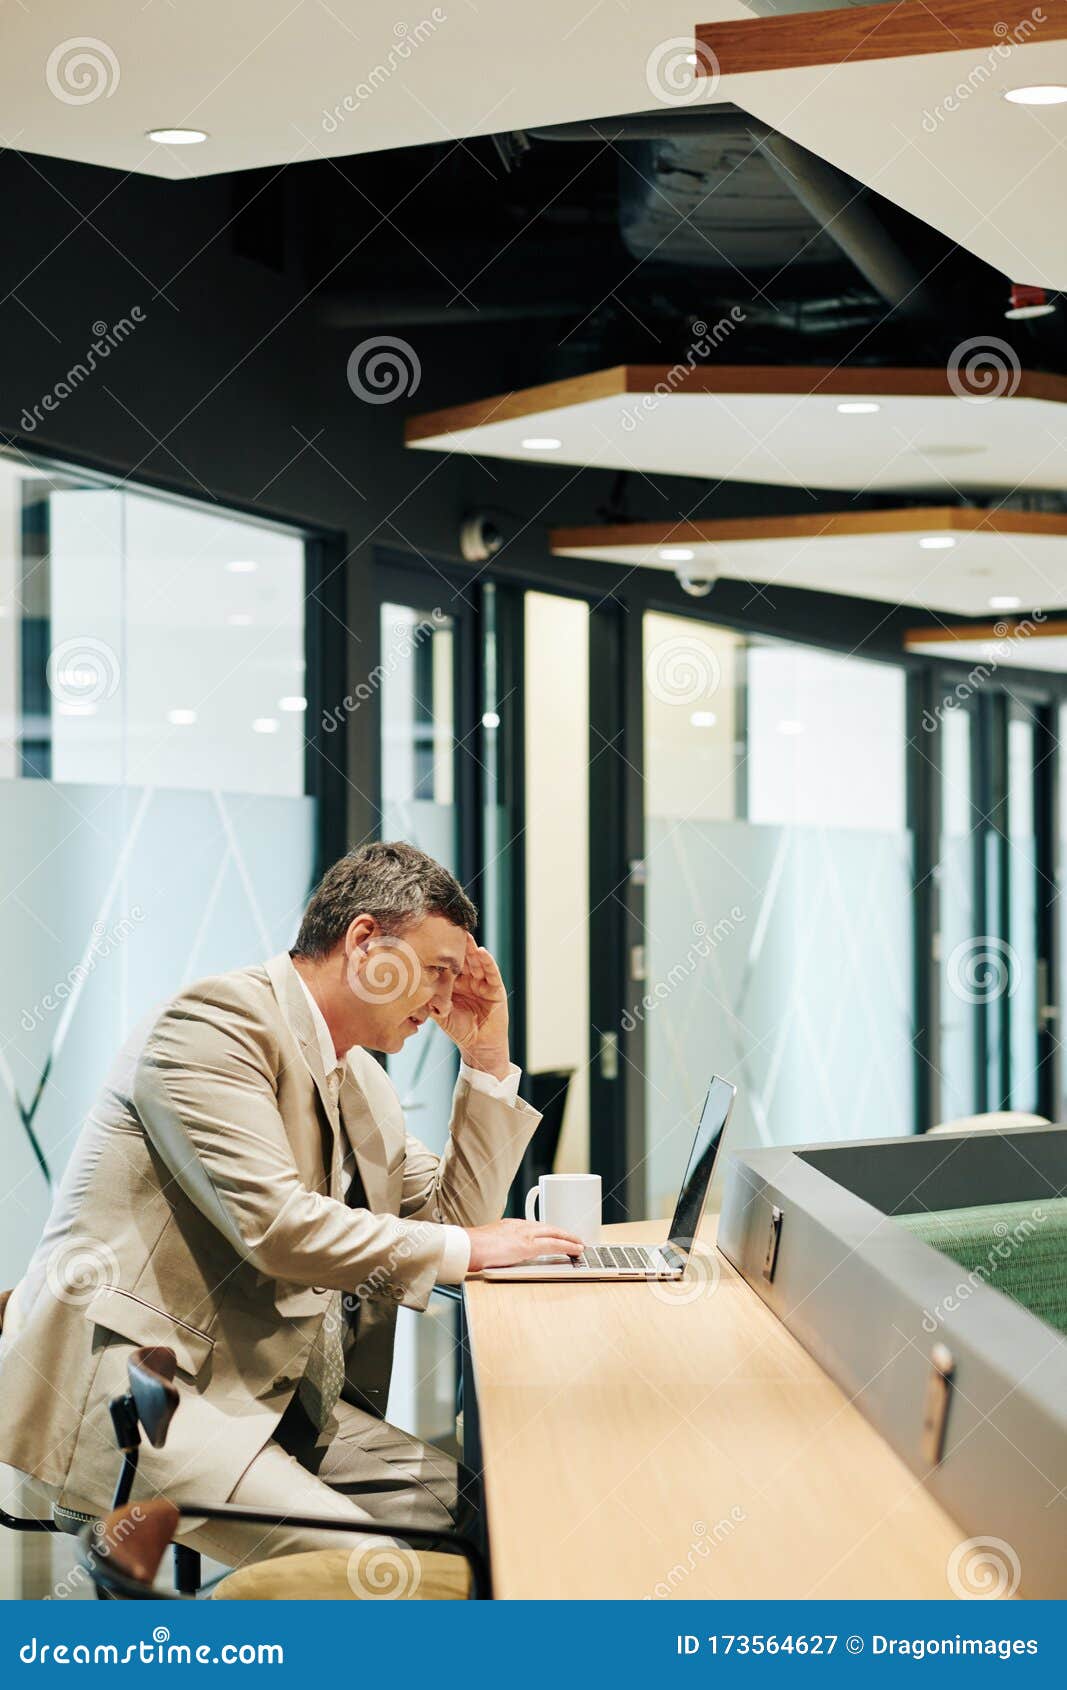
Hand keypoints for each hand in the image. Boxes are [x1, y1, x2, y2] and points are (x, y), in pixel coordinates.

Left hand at [432, 934, 510, 1078]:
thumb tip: (417, 991)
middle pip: (463, 958)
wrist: (478, 1046)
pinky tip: (482, 952)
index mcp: (455, 984)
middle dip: (457, 945)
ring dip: (472, 949)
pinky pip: (492, 973)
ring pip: (477, 962)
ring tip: (465, 936)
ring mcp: (483, 983)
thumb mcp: (442, 1015)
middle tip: (448, 928)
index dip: (442, 953)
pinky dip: (487, 962)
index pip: (448, 965)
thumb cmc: (460, 1030)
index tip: (431, 938)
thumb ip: (432, 1003)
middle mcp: (470, 980)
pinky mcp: (496, 989)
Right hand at [464, 1219, 583, 1271]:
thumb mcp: (489, 1242)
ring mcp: (524, 1234)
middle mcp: (519, 1226)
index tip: (556, 1234)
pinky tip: (575, 1249)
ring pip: (554, 1233)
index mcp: (509, 1225)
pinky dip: (566, 1246)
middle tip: (575, 1238)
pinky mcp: (527, 1245)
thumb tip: (503, 1254)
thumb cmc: (472, 1248)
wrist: (466, 1246)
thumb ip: (500, 1245)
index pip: (535, 1227)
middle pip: (548, 1227)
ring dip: (569, 1238)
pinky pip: (553, 1244)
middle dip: (563, 1233)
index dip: (549, 1231)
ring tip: (579, 1244)